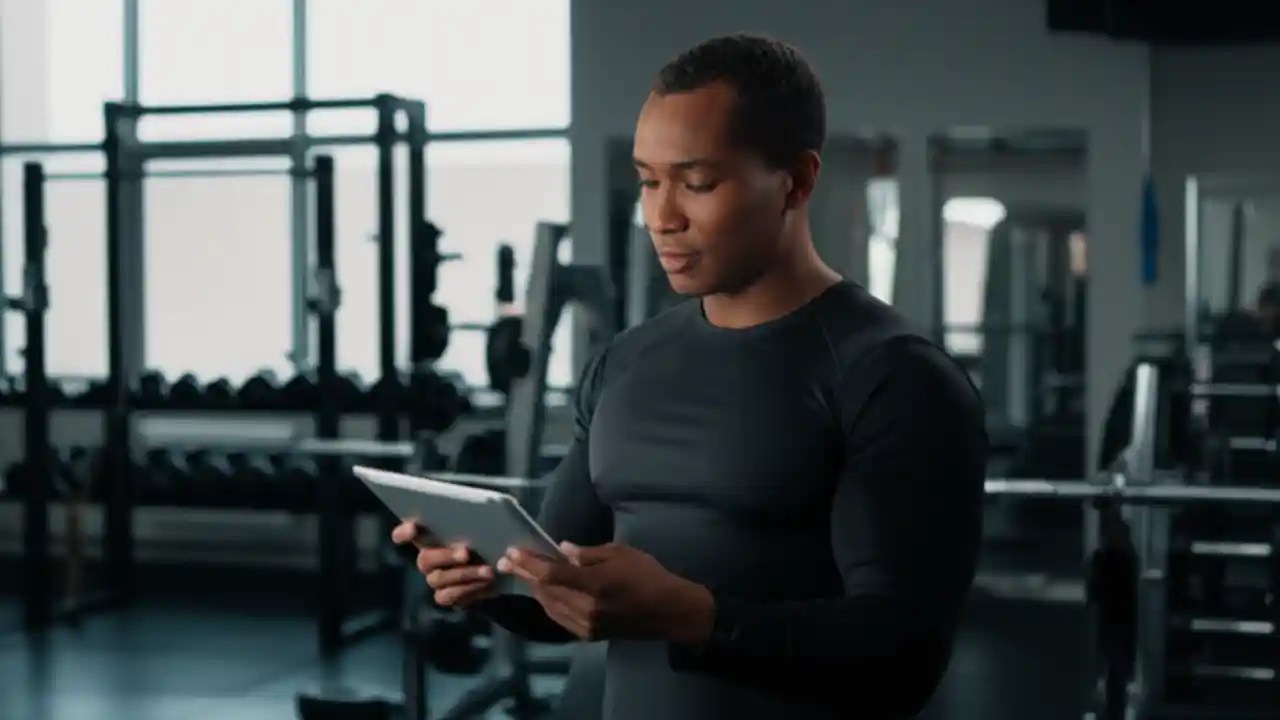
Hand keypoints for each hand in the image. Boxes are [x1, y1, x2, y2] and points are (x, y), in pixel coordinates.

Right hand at [390, 521, 496, 607]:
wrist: (503, 571)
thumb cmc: (491, 542)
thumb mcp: (488, 528)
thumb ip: (479, 522)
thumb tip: (484, 519)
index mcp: (433, 536)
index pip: (408, 532)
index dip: (404, 531)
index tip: (412, 529)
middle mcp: (429, 558)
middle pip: (425, 559)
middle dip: (445, 556)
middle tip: (466, 553)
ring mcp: (436, 578)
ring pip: (437, 579)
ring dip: (464, 575)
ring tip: (488, 571)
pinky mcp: (446, 596)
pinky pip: (447, 596)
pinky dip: (468, 590)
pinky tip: (486, 584)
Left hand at [497, 541, 713, 643]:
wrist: (669, 612)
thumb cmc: (648, 576)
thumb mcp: (620, 553)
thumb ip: (587, 554)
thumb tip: (562, 550)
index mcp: (593, 585)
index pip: (550, 574)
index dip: (528, 563)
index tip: (512, 551)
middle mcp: (585, 609)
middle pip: (544, 591)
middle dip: (525, 575)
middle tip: (508, 561)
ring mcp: (585, 625)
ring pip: (549, 606)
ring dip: (534, 589)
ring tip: (522, 573)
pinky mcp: (588, 635)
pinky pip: (559, 617)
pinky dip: (547, 602)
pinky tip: (544, 591)